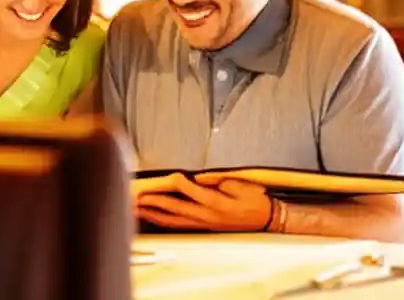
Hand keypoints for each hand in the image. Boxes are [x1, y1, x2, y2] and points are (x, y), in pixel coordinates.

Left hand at [135, 173, 272, 231]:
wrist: (266, 220)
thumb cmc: (255, 201)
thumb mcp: (243, 185)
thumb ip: (220, 180)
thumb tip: (201, 177)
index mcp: (217, 203)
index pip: (191, 191)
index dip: (178, 182)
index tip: (167, 176)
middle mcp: (207, 216)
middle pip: (175, 208)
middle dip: (154, 201)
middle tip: (137, 196)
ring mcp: (203, 223)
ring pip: (173, 220)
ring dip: (153, 214)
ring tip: (137, 207)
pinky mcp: (202, 227)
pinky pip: (177, 225)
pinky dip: (162, 221)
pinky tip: (152, 216)